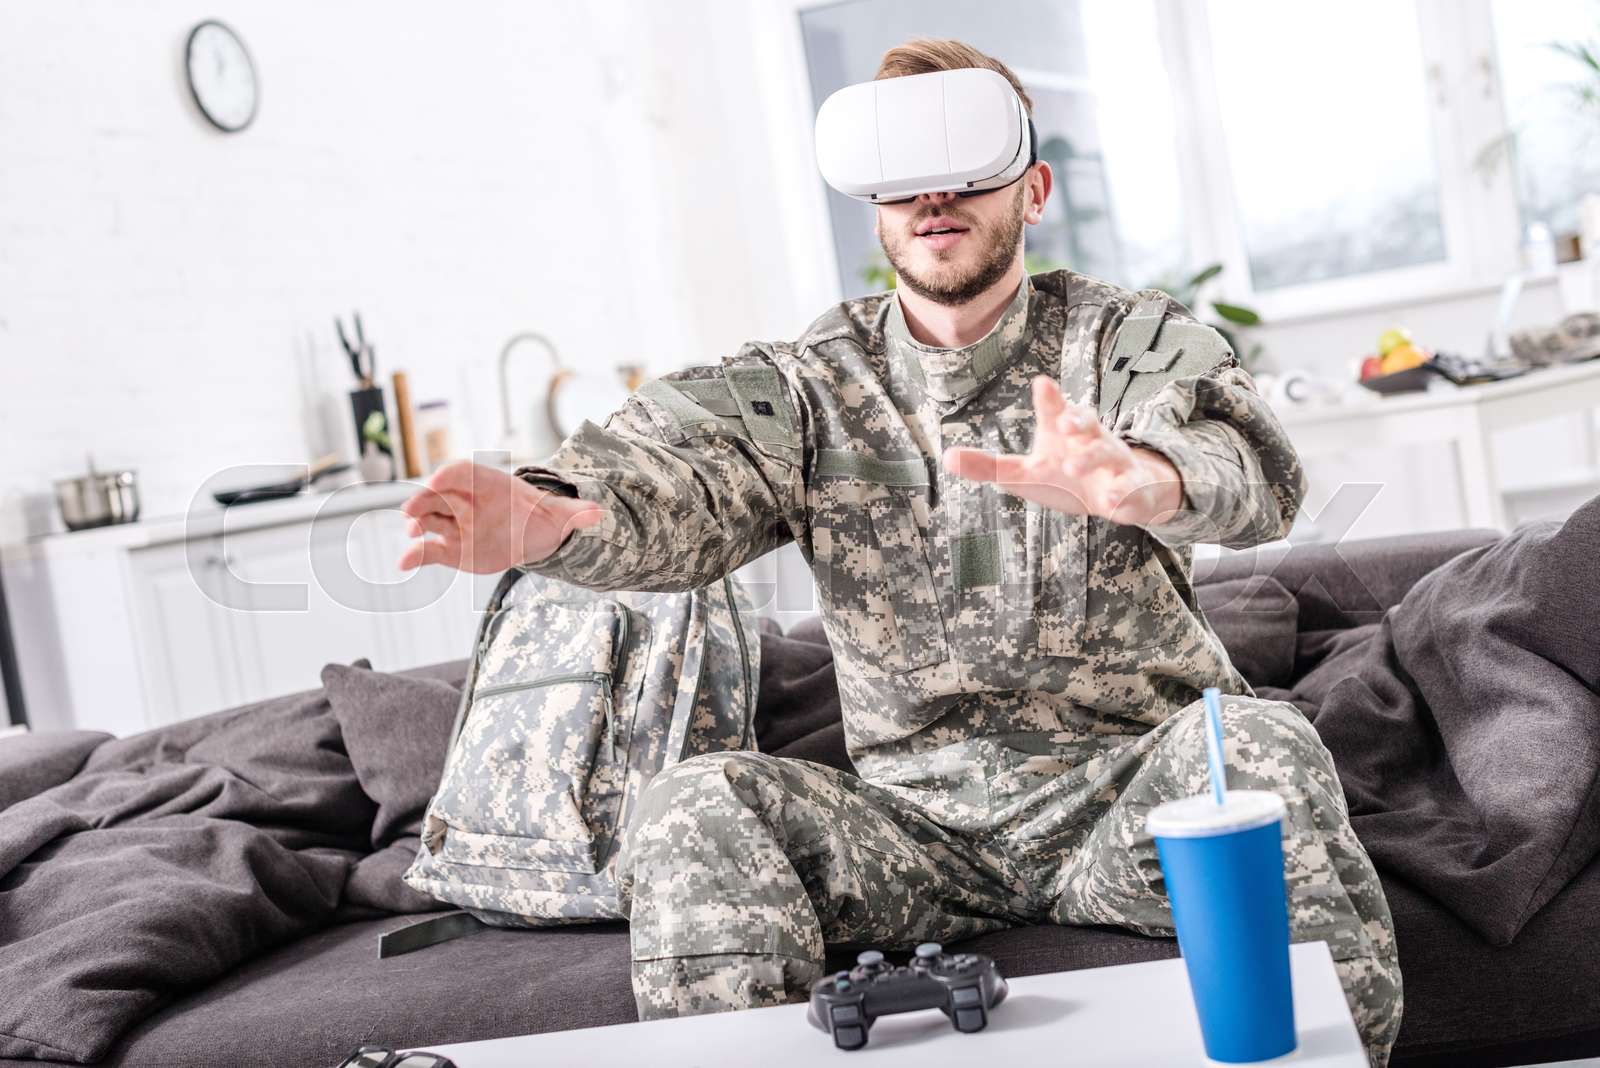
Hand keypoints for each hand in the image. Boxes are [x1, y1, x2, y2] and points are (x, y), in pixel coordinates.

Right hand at [396, 461, 605, 572]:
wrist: (531, 535)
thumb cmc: (541, 516)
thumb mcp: (560, 515)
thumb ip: (575, 514)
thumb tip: (599, 513)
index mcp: (487, 484)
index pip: (460, 472)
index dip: (446, 476)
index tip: (436, 482)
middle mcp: (465, 501)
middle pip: (436, 494)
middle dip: (422, 500)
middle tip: (411, 512)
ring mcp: (455, 524)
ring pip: (429, 520)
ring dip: (418, 524)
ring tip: (412, 534)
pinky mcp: (450, 548)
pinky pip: (428, 550)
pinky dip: (416, 555)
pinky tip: (404, 563)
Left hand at [943, 376, 1184, 526]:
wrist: (1120, 492)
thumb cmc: (1065, 474)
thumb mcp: (1025, 471)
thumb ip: (989, 466)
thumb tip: (947, 458)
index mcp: (1065, 432)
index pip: (1057, 411)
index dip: (1050, 400)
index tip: (1041, 385)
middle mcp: (1092, 441)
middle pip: (1088, 424)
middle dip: (1078, 422)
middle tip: (1062, 425)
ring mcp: (1114, 464)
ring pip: (1109, 454)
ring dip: (1092, 458)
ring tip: (1073, 468)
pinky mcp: (1131, 489)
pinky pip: (1131, 490)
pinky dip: (1124, 495)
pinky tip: (1113, 503)